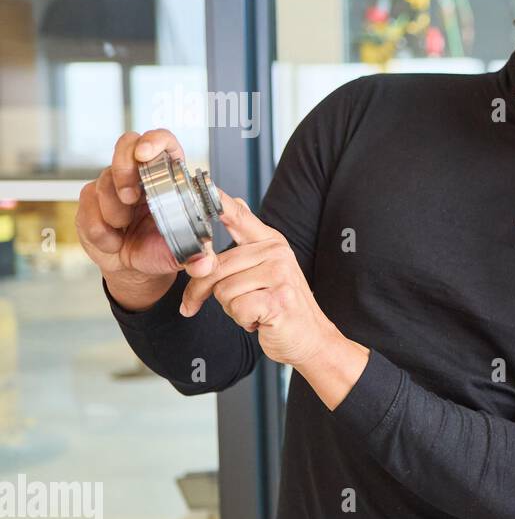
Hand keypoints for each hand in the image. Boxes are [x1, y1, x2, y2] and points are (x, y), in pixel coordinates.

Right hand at [76, 129, 219, 282]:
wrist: (135, 268)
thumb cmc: (162, 249)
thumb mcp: (185, 251)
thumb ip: (197, 254)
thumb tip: (204, 261)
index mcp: (168, 177)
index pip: (163, 142)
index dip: (155, 141)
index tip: (145, 154)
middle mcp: (139, 174)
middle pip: (126, 146)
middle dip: (124, 169)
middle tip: (130, 198)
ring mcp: (112, 184)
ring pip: (104, 182)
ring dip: (114, 212)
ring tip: (124, 229)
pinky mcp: (90, 201)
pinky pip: (88, 207)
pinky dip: (101, 230)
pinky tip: (113, 241)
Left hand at [178, 187, 338, 367]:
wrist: (311, 339)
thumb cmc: (282, 307)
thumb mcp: (265, 271)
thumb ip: (244, 247)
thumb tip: (231, 211)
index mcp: (271, 242)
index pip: (238, 214)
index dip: (216, 199)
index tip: (200, 180)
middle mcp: (277, 253)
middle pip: (214, 265)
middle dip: (201, 292)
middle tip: (198, 305)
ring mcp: (280, 275)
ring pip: (222, 290)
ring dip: (231, 309)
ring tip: (252, 310)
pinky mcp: (278, 299)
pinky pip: (236, 308)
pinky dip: (243, 321)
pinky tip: (259, 320)